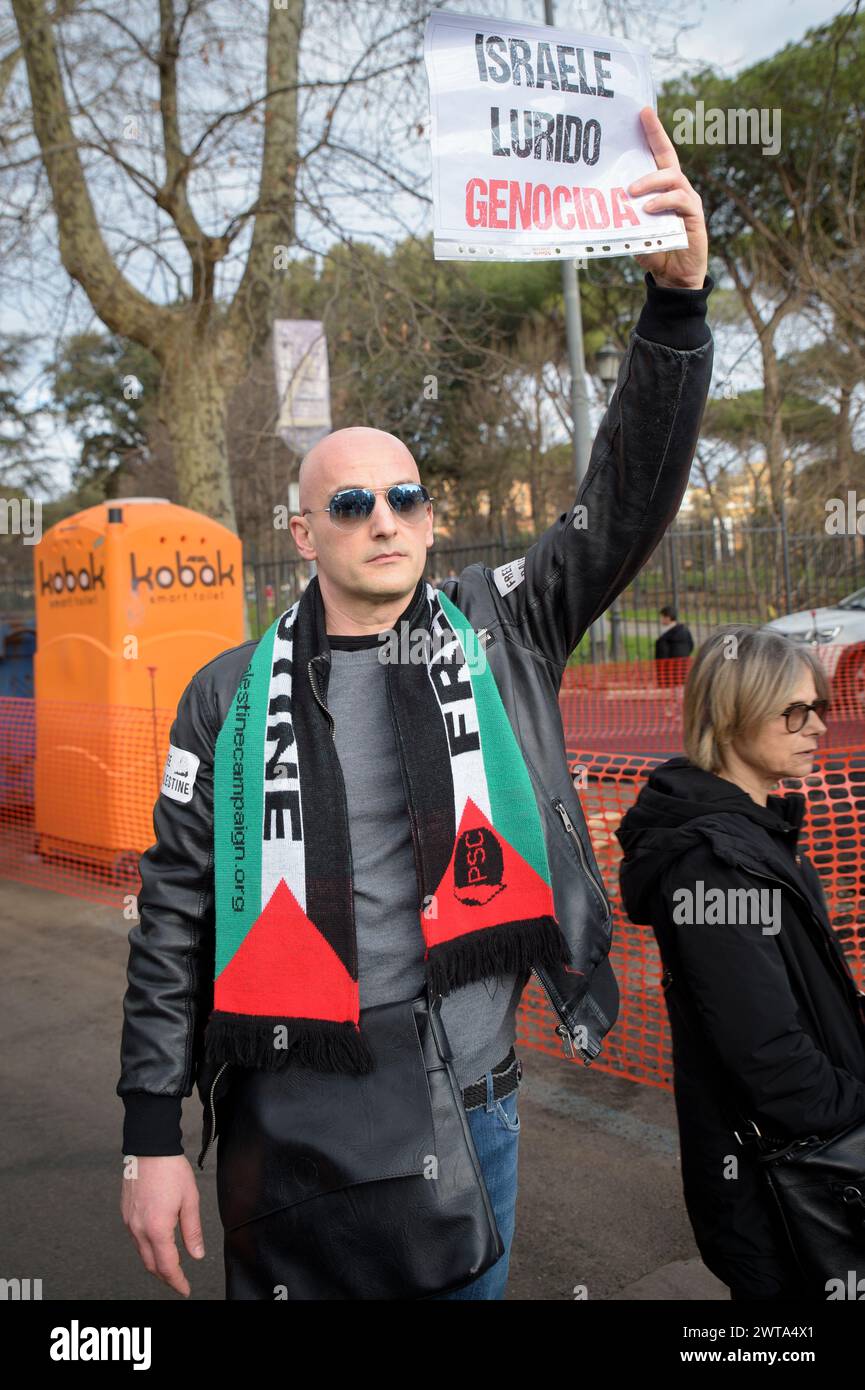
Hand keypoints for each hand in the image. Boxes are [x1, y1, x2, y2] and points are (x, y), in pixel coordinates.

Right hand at [121, 1154, 204, 1296]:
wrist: (149, 1148)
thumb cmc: (170, 1169)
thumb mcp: (190, 1200)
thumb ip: (192, 1231)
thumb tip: (196, 1254)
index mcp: (157, 1228)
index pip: (167, 1266)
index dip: (177, 1281)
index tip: (185, 1289)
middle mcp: (139, 1229)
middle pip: (151, 1265)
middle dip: (166, 1277)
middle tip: (179, 1282)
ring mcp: (130, 1222)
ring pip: (141, 1253)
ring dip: (156, 1263)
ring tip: (170, 1265)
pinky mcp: (126, 1214)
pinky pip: (136, 1239)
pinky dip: (147, 1248)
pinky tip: (157, 1244)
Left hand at [628, 107, 707, 289]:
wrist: (673, 277)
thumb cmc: (653, 250)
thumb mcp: (633, 229)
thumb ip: (624, 213)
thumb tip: (599, 200)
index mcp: (662, 187)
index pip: (658, 153)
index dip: (652, 132)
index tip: (642, 111)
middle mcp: (677, 187)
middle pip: (668, 156)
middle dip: (655, 138)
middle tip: (638, 126)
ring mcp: (687, 200)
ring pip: (672, 177)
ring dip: (650, 182)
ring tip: (631, 192)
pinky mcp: (694, 215)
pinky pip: (680, 200)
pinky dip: (662, 202)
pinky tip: (648, 209)